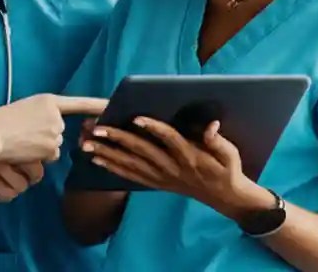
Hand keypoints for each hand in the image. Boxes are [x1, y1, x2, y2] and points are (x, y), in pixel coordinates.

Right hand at [0, 94, 107, 163]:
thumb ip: (45, 114)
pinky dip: (40, 156)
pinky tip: (25, 151)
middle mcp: (57, 116)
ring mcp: (56, 132)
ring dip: (43, 146)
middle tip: (25, 133)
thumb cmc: (2, 120)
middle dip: (47, 135)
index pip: (79, 103)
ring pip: (54, 145)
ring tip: (22, 141)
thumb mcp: (26, 108)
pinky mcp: (51, 148)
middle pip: (60, 130)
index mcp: (49, 100)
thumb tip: (55, 131)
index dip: (98, 105)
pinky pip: (50, 156)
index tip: (113, 105)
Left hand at [81, 117, 271, 220]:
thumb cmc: (227, 170)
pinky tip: (97, 160)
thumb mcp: (230, 154)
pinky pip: (131, 176)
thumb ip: (218, 140)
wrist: (224, 197)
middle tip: (97, 129)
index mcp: (190, 157)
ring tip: (87, 144)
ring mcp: (162, 177)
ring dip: (108, 154)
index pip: (169, 140)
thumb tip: (211, 125)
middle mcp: (172, 168)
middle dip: (118, 140)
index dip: (153, 128)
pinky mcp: (157, 183)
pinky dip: (113, 167)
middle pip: (141, 152)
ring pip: (131, 165)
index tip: (136, 118)